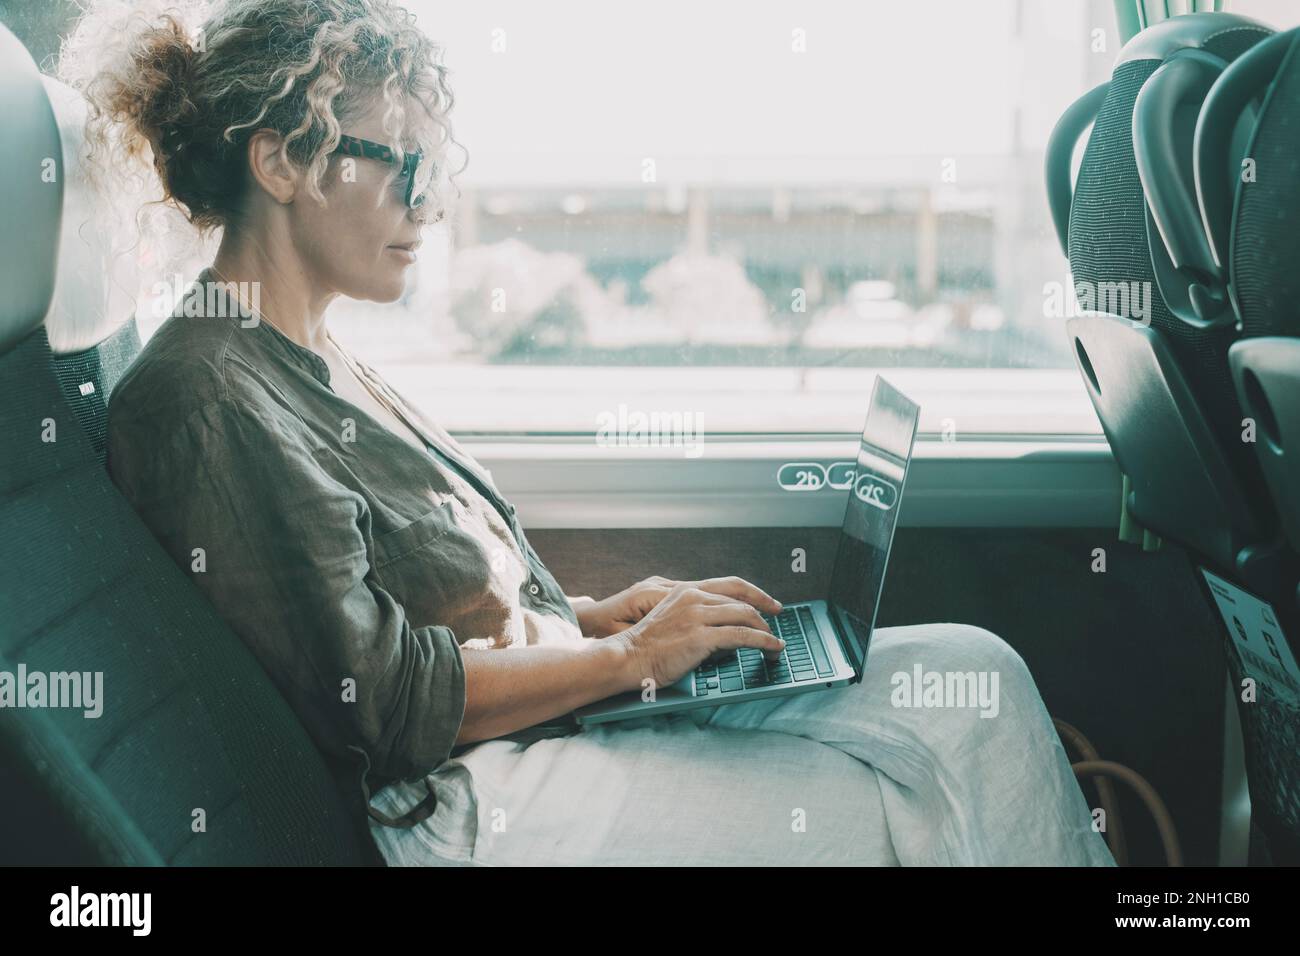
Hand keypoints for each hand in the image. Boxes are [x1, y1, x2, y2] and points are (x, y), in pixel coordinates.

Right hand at [608, 579, 785, 691]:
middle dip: (765, 614)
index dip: (755, 595)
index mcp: (686, 591)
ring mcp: (697, 616)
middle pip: (742, 601)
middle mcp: (694, 598)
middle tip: (777, 627)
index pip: (731, 586)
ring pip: (746, 616)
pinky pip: (742, 636)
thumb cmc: (646, 646)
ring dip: (767, 632)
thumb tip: (722, 629)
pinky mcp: (701, 637)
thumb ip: (694, 616)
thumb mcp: (671, 619)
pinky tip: (772, 649)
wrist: (628, 657)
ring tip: (776, 646)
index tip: (770, 604)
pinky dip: (763, 642)